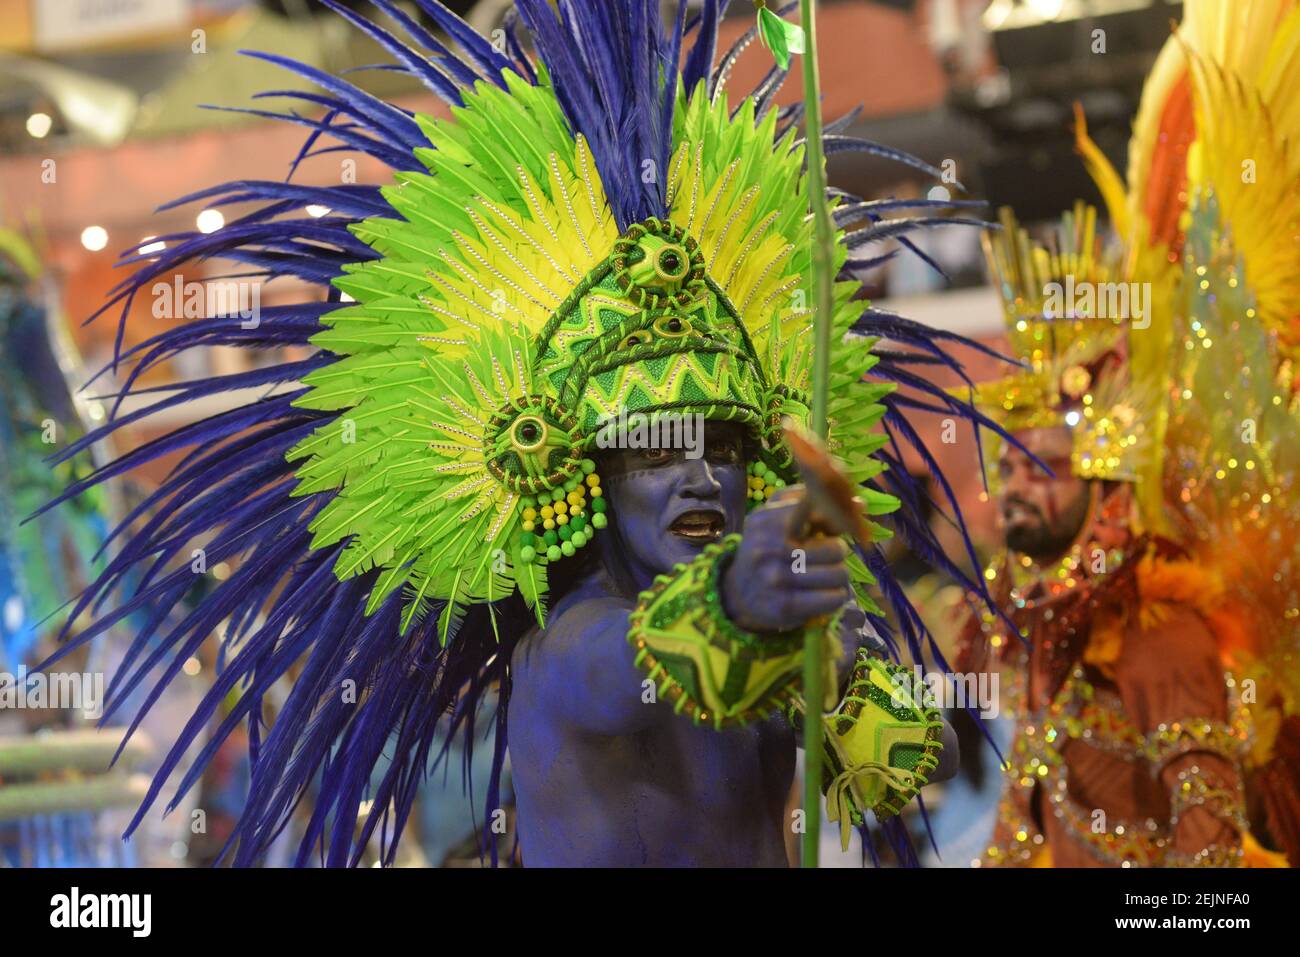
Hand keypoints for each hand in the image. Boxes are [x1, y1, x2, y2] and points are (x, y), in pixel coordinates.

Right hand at [720, 487, 851, 632]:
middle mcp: (769, 548)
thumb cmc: (767, 548)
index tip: (829, 526)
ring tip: (826, 575)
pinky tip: (824, 593)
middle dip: (838, 552)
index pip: (812, 508)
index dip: (831, 518)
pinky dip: (836, 596)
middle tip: (827, 557)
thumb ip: (811, 504)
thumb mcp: (776, 518)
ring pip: (838, 574)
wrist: (737, 591)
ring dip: (838, 576)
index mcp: (767, 520)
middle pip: (835, 549)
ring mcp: (776, 578)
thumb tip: (858, 503)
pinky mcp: (785, 606)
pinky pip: (834, 598)